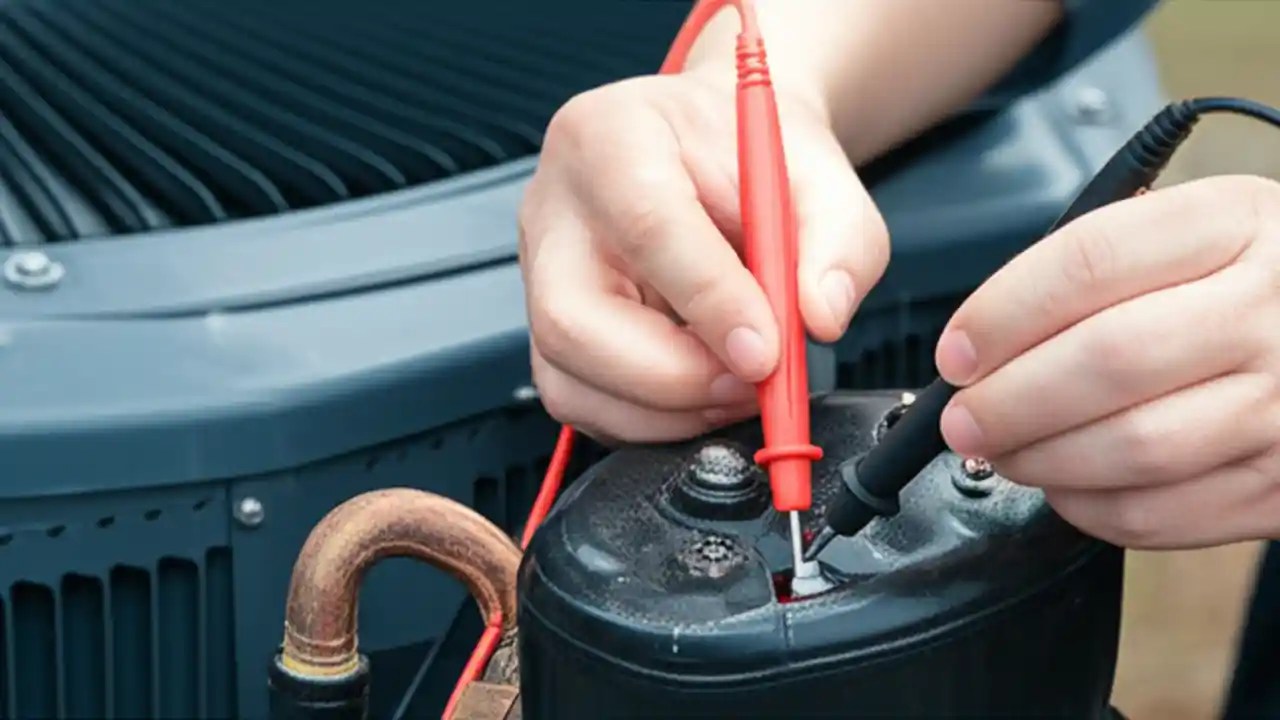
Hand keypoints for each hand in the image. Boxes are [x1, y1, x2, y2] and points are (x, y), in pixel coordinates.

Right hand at [519, 71, 887, 443]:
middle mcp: (555, 210)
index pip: (647, 226)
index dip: (710, 301)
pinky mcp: (546, 328)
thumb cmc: (748, 153)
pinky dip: (650, 420)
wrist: (710, 147)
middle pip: (573, 322)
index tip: (768, 351)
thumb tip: (820, 317)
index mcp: (614, 137)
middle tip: (753, 383)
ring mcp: (538, 275)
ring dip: (666, 411)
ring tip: (737, 387)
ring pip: (568, 379)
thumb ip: (839, 240)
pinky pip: (579, 402)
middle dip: (674, 378)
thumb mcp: (820, 174)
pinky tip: (703, 390)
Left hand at [936, 175, 1279, 548]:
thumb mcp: (1196, 233)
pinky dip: (1089, 508)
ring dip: (1040, 459)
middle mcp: (1272, 309)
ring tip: (1003, 451)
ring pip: (1133, 446)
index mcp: (1235, 223)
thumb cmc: (1249, 284)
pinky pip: (1160, 512)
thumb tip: (981, 343)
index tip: (957, 352)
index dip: (1003, 313)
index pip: (1091, 261)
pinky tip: (1064, 484)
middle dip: (1007, 401)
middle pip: (1108, 360)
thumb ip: (1097, 271)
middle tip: (961, 419)